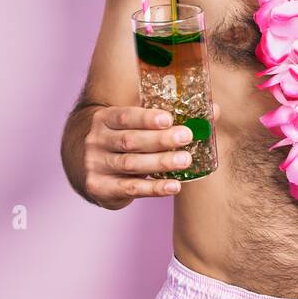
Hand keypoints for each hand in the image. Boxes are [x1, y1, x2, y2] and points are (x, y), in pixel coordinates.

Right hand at [83, 102, 219, 208]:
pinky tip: (174, 186)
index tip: (169, 119)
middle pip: (130, 141)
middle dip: (160, 140)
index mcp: (104, 119)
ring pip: (132, 164)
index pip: (124, 116)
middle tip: (186, 136)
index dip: (147, 118)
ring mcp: (96, 166)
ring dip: (161, 163)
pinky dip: (154, 188)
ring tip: (185, 160)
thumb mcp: (133, 125)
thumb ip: (166, 118)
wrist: (84, 166)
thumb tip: (213, 110)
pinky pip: (131, 188)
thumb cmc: (121, 140)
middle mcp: (96, 141)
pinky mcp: (100, 188)